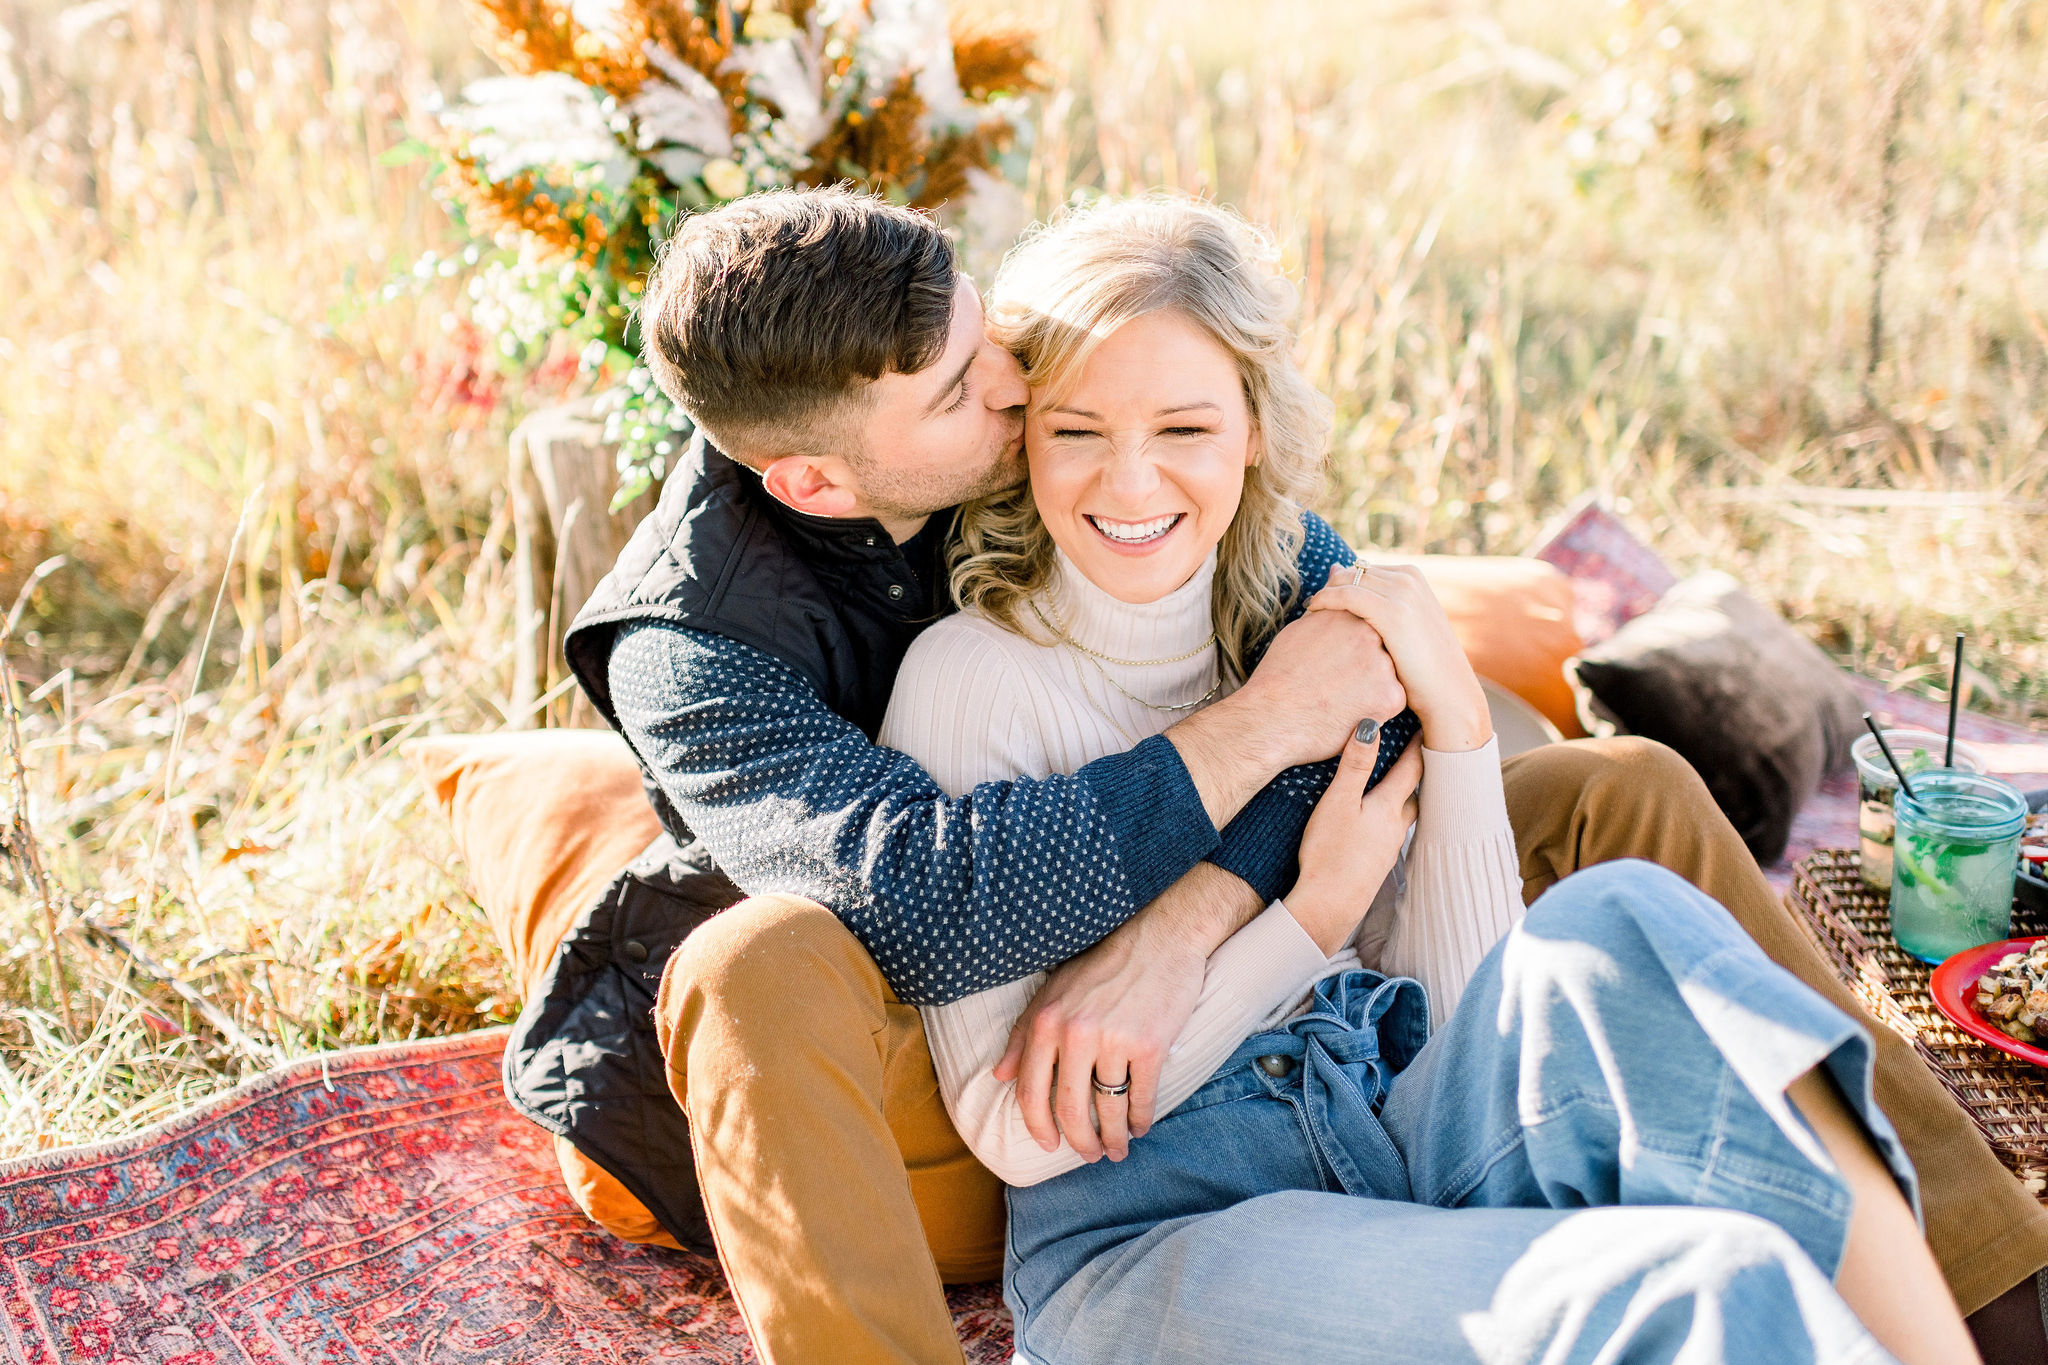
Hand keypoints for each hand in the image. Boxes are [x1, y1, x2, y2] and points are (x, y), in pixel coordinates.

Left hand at [992, 911, 1206, 1161]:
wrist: (1161, 939)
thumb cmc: (1103, 966)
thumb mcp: (1052, 992)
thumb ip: (1023, 1034)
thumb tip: (1000, 1076)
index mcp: (1046, 1022)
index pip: (1030, 1091)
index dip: (1038, 1126)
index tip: (1049, 1144)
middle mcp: (1076, 1034)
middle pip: (1068, 1109)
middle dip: (1078, 1142)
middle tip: (1087, 1155)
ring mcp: (1115, 1041)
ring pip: (1107, 1110)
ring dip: (1112, 1140)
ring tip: (1116, 1150)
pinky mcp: (1151, 1046)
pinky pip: (1141, 1098)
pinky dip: (1140, 1120)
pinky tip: (1138, 1127)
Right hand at [1228, 608, 1408, 767]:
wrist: (1272, 717)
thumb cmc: (1280, 674)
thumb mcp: (1301, 628)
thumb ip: (1330, 602)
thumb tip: (1338, 569)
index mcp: (1349, 616)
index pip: (1368, 620)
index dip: (1354, 643)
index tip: (1340, 658)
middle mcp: (1371, 634)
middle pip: (1382, 644)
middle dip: (1367, 660)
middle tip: (1339, 678)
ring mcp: (1384, 665)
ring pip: (1391, 671)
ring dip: (1373, 682)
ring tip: (1342, 694)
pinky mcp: (1391, 696)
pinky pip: (1393, 698)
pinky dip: (1377, 706)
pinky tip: (1351, 709)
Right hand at [1285, 724, 1424, 953]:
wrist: (1329, 906)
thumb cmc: (1329, 854)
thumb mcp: (1338, 802)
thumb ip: (1355, 765)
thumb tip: (1371, 727)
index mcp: (1388, 807)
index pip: (1411, 769)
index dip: (1419, 746)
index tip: (1426, 725)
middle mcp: (1395, 827)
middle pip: (1415, 794)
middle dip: (1418, 773)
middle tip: (1420, 754)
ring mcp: (1388, 849)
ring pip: (1405, 816)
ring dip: (1407, 799)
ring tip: (1401, 786)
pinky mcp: (1377, 865)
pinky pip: (1391, 834)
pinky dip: (1391, 820)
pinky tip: (1378, 824)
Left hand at [1308, 563, 1490, 751]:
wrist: (1447, 693)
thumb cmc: (1420, 668)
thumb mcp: (1401, 629)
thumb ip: (1378, 604)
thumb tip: (1352, 588)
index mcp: (1411, 576)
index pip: (1363, 570)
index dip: (1340, 585)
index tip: (1322, 603)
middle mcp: (1408, 578)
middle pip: (1353, 572)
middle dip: (1331, 587)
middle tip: (1312, 608)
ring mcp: (1402, 592)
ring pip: (1347, 580)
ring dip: (1325, 593)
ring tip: (1311, 613)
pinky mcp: (1392, 611)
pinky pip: (1346, 595)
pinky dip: (1325, 601)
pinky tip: (1313, 615)